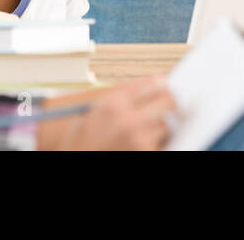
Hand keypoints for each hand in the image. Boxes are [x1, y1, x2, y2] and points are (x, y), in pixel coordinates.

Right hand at [37, 74, 175, 149]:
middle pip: (168, 100)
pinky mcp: (145, 154)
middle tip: (171, 106)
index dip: (162, 83)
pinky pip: (162, 145)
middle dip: (171, 102)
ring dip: (162, 127)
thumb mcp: (91, 113)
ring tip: (148, 130)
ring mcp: (138, 140)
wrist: (72, 160)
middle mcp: (127, 119)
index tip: (166, 86)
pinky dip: (158, 144)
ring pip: (167, 124)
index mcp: (113, 103)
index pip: (153, 82)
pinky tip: (145, 143)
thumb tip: (151, 88)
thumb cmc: (80, 143)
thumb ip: (118, 98)